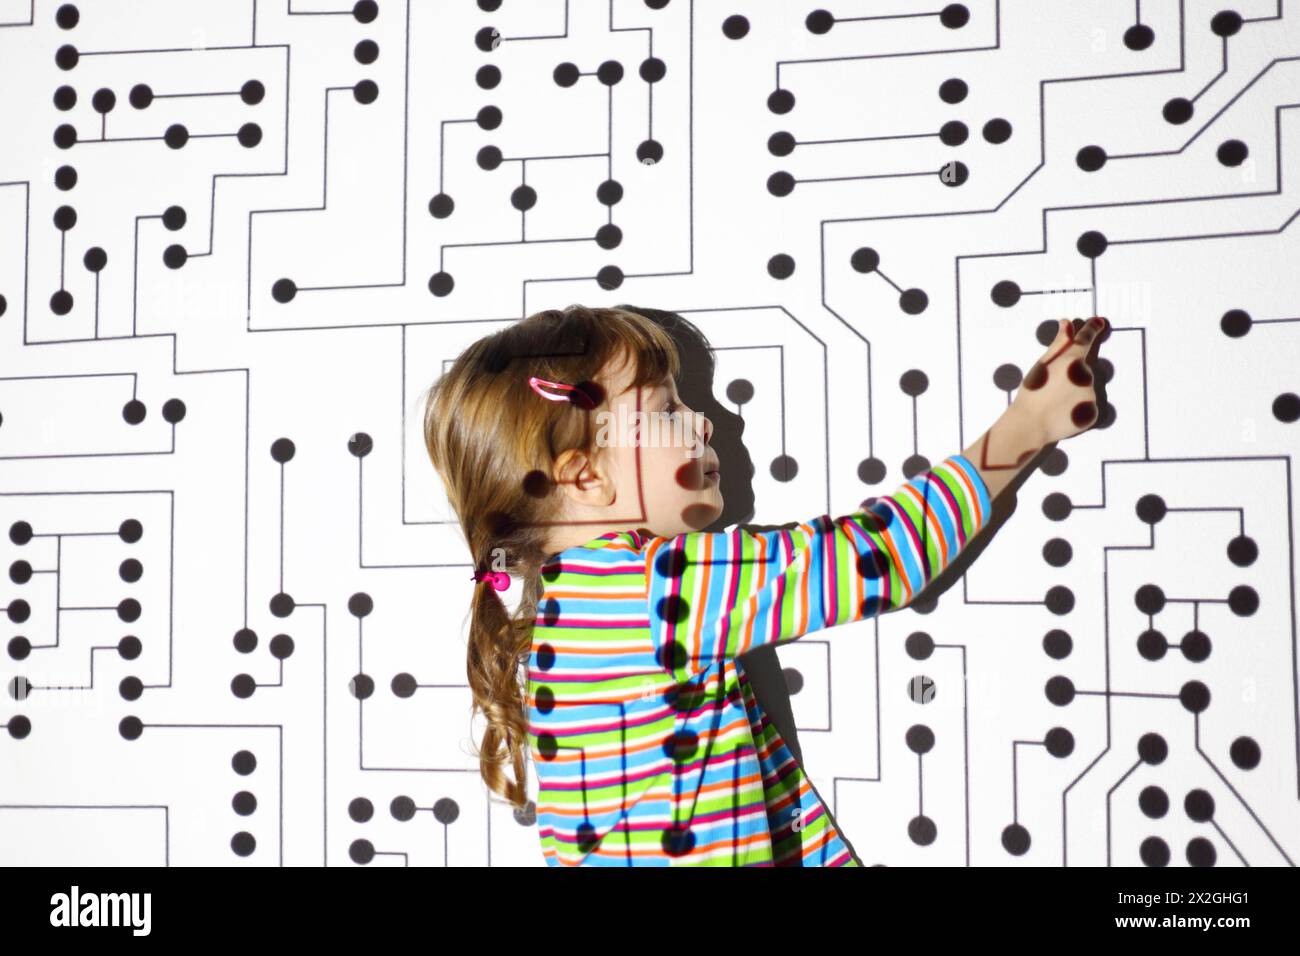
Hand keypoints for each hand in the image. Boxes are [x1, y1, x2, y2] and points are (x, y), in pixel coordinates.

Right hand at [1011, 316, 1107, 444]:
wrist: (1030, 424)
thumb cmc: (1031, 393)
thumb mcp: (1041, 364)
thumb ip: (1059, 343)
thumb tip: (1068, 323)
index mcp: (1072, 359)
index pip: (1085, 339)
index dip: (1092, 329)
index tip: (1099, 322)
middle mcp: (1087, 374)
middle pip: (1084, 369)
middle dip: (1071, 374)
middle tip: (1052, 386)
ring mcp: (1092, 394)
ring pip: (1086, 388)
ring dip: (1074, 392)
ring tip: (1054, 402)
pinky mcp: (1093, 412)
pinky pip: (1088, 406)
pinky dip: (1078, 408)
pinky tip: (1062, 412)